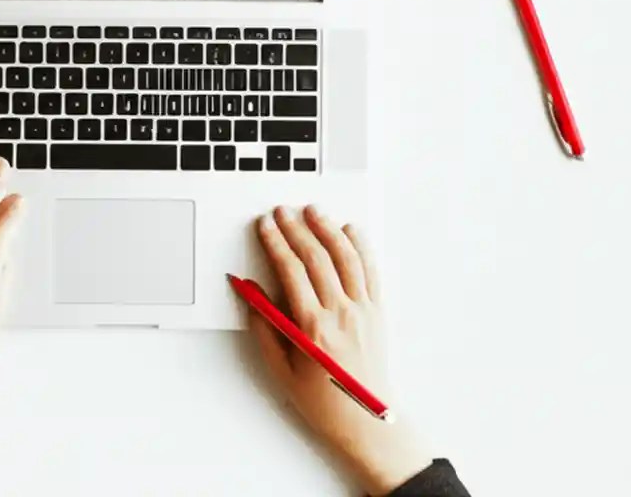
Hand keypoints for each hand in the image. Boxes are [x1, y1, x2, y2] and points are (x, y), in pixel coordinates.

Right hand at [249, 206, 432, 495]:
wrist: (366, 420)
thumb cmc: (322, 401)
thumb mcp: (280, 370)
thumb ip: (265, 329)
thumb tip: (253, 294)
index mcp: (313, 328)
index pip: (292, 271)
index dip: (276, 243)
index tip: (265, 226)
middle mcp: (341, 314)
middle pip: (317, 258)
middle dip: (296, 229)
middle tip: (282, 211)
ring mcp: (363, 310)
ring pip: (346, 257)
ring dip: (328, 229)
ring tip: (313, 211)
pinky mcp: (378, 312)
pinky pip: (370, 271)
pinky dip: (361, 247)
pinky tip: (350, 231)